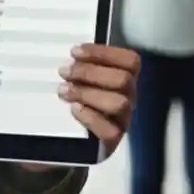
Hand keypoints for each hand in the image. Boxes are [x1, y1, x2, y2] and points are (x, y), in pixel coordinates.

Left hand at [18, 45, 138, 171]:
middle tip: (64, 71)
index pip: (130, 60)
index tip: (74, 51)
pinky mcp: (112, 142)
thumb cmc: (73, 100)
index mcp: (126, 77)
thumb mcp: (78, 79)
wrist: (64, 140)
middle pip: (123, 80)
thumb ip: (80, 65)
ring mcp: (122, 121)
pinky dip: (90, 117)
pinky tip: (73, 109)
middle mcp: (129, 98)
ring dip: (88, 93)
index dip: (104, 53)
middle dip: (90, 72)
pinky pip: (110, 131)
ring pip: (119, 103)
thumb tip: (69, 53)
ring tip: (63, 91)